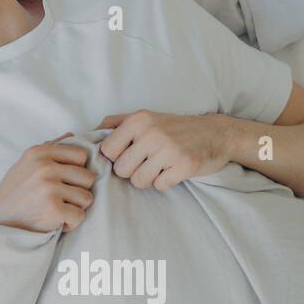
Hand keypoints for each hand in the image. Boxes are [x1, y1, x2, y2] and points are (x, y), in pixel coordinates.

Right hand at [0, 133, 97, 236]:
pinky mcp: (53, 209)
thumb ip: (50, 148)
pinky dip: (70, 223)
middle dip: (78, 190)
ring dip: (75, 207)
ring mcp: (49, 188)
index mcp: (39, 152)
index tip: (64, 180)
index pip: (81, 155)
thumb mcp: (27, 162)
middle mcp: (45, 167)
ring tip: (58, 209)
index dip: (77, 169)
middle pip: (88, 177)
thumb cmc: (15, 191)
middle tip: (61, 198)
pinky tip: (57, 220)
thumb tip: (73, 135)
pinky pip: (80, 216)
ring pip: (87, 198)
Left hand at [96, 110, 229, 191]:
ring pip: (138, 181)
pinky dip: (164, 182)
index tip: (128, 154)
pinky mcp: (185, 165)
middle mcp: (152, 133)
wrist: (215, 133)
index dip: (116, 157)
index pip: (107, 151)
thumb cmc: (173, 127)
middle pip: (121, 170)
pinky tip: (172, 170)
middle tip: (146, 162)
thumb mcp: (144, 117)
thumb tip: (88, 134)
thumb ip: (114, 123)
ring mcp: (170, 150)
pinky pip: (159, 186)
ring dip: (147, 178)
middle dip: (131, 170)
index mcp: (138, 120)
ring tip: (159, 166)